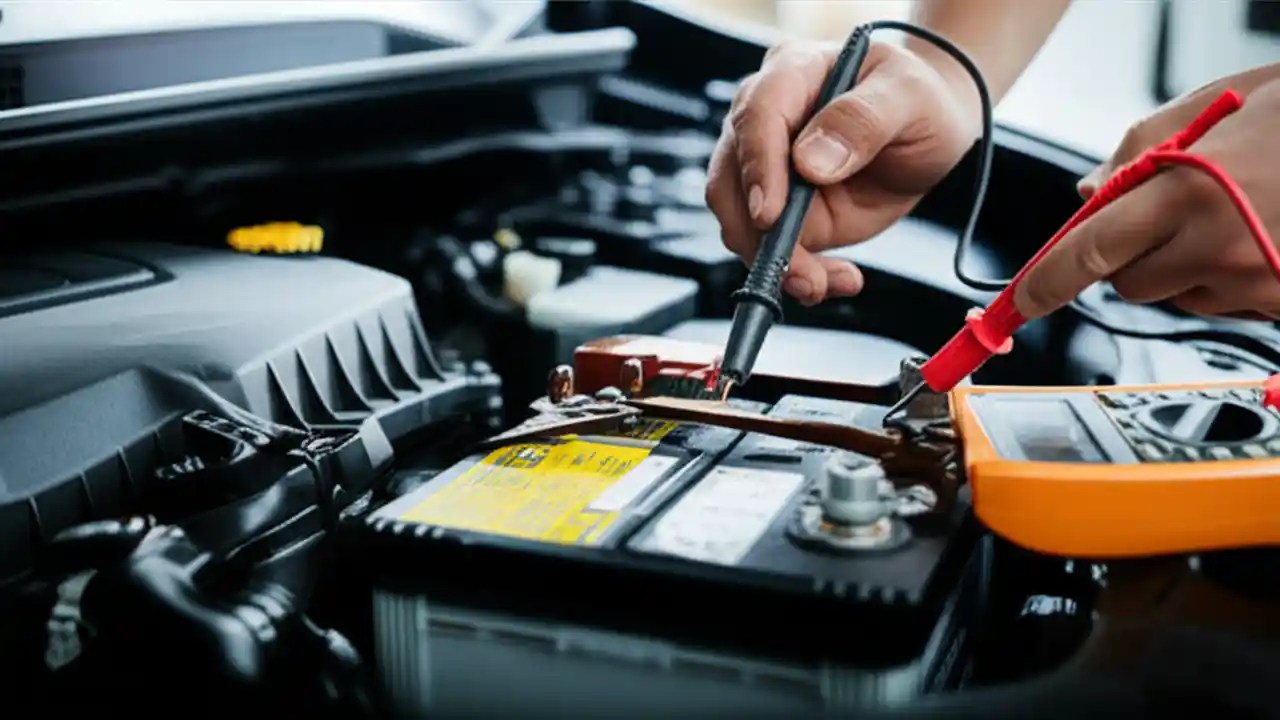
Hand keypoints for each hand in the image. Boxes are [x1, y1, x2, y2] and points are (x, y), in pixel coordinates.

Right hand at [706, 39, 979, 305]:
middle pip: (731, 177)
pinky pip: (767, 247)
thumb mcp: (909, 98)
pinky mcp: (778, 210)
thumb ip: (863, 120)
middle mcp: (764, 119)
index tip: (770, 215)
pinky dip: (795, 273)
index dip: (757, 167)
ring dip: (776, 262)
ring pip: (740, 220)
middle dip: (759, 233)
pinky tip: (835, 278)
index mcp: (791, 73)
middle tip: (801, 271)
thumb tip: (809, 161)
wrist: (929, 134)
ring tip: (823, 283)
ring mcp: (765, 167)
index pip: (756, 116)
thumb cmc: (919, 102)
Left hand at [1015, 66, 1279, 321]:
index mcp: (1185, 190)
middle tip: (1162, 215)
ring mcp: (1256, 280)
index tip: (1016, 303)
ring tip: (1228, 215)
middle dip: (1125, 258)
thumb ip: (1137, 153)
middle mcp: (1218, 245)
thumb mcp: (1210, 106)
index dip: (1041, 285)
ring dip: (1179, 267)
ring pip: (1175, 296)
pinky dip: (1223, 279)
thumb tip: (1087, 196)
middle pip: (1126, 285)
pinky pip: (1224, 304)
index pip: (1084, 255)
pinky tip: (1256, 236)